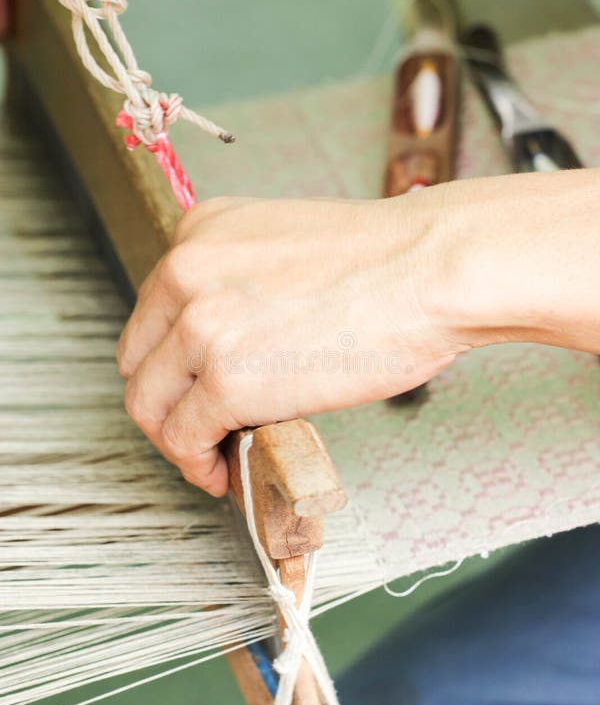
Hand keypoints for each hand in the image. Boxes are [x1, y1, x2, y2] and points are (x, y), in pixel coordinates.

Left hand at [117, 194, 464, 495]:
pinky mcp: (226, 379)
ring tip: (210, 457)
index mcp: (200, 233)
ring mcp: (201, 326)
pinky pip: (184, 438)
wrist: (432, 270)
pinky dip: (197, 464)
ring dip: (176, 440)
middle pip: (140, 360)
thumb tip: (228, 344)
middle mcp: (186, 271)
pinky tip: (223, 471)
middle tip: (198, 430)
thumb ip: (238, 284)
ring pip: (150, 405)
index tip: (191, 389)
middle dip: (166, 402)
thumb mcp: (283, 246)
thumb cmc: (386, 262)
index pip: (153, 313)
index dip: (171, 363)